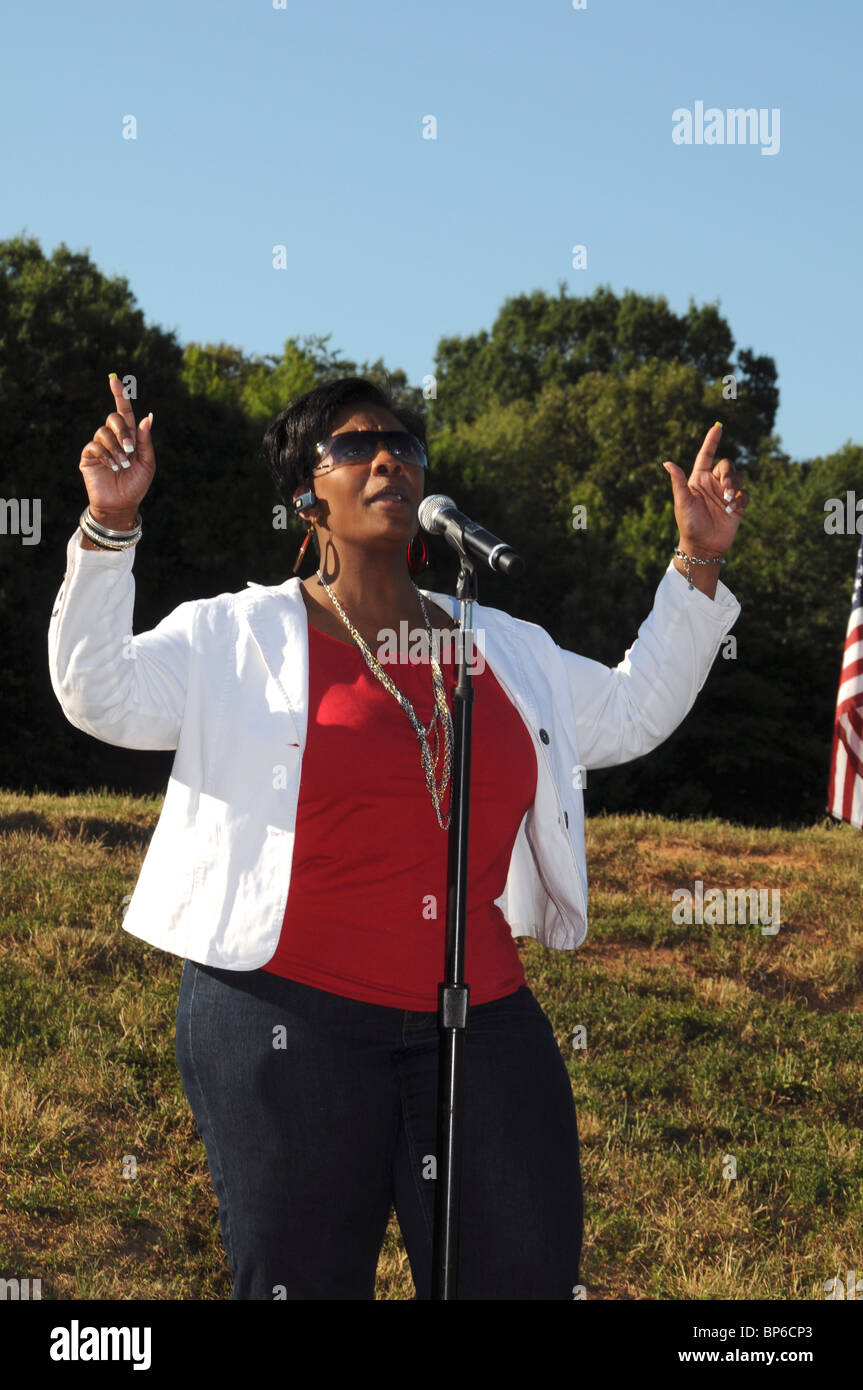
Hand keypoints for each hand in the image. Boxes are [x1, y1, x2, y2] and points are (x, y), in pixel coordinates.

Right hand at [79, 375, 154, 519]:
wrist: (122, 504)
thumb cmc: (136, 484)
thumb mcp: (147, 463)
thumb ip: (146, 441)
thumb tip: (148, 416)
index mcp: (129, 436)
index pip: (124, 411)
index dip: (119, 395)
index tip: (114, 380)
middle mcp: (113, 437)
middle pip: (113, 418)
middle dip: (123, 431)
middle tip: (130, 450)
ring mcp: (99, 445)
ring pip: (103, 432)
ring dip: (116, 449)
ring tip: (122, 465)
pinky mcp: (88, 456)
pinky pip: (94, 446)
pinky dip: (105, 455)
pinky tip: (111, 467)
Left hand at [662, 423, 748, 555]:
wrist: (703, 546)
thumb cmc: (688, 524)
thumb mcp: (682, 502)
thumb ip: (678, 481)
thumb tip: (667, 462)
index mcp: (699, 479)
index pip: (706, 455)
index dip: (711, 441)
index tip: (717, 427)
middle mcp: (713, 484)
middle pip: (727, 466)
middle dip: (728, 474)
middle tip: (725, 488)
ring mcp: (726, 494)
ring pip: (738, 477)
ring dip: (735, 484)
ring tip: (729, 499)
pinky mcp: (737, 505)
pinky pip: (745, 494)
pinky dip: (742, 498)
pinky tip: (734, 508)